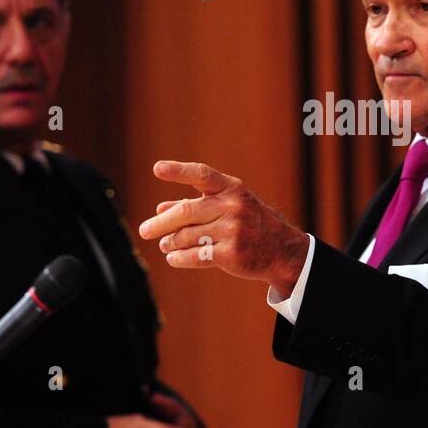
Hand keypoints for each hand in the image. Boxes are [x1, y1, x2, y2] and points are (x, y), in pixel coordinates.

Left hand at [138, 161, 309, 294]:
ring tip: (165, 245)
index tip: (157, 169)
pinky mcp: (232, 254)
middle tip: (144, 230)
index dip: (178, 171)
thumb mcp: (228, 207)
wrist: (282, 250)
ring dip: (170, 242)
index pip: (201, 174)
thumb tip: (160, 208)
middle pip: (186, 211)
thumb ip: (195, 205)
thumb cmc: (250, 223)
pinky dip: (179, 258)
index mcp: (231, 188)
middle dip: (161, 222)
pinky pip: (195, 256)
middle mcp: (232, 206)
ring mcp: (233, 231)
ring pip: (187, 236)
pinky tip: (173, 258)